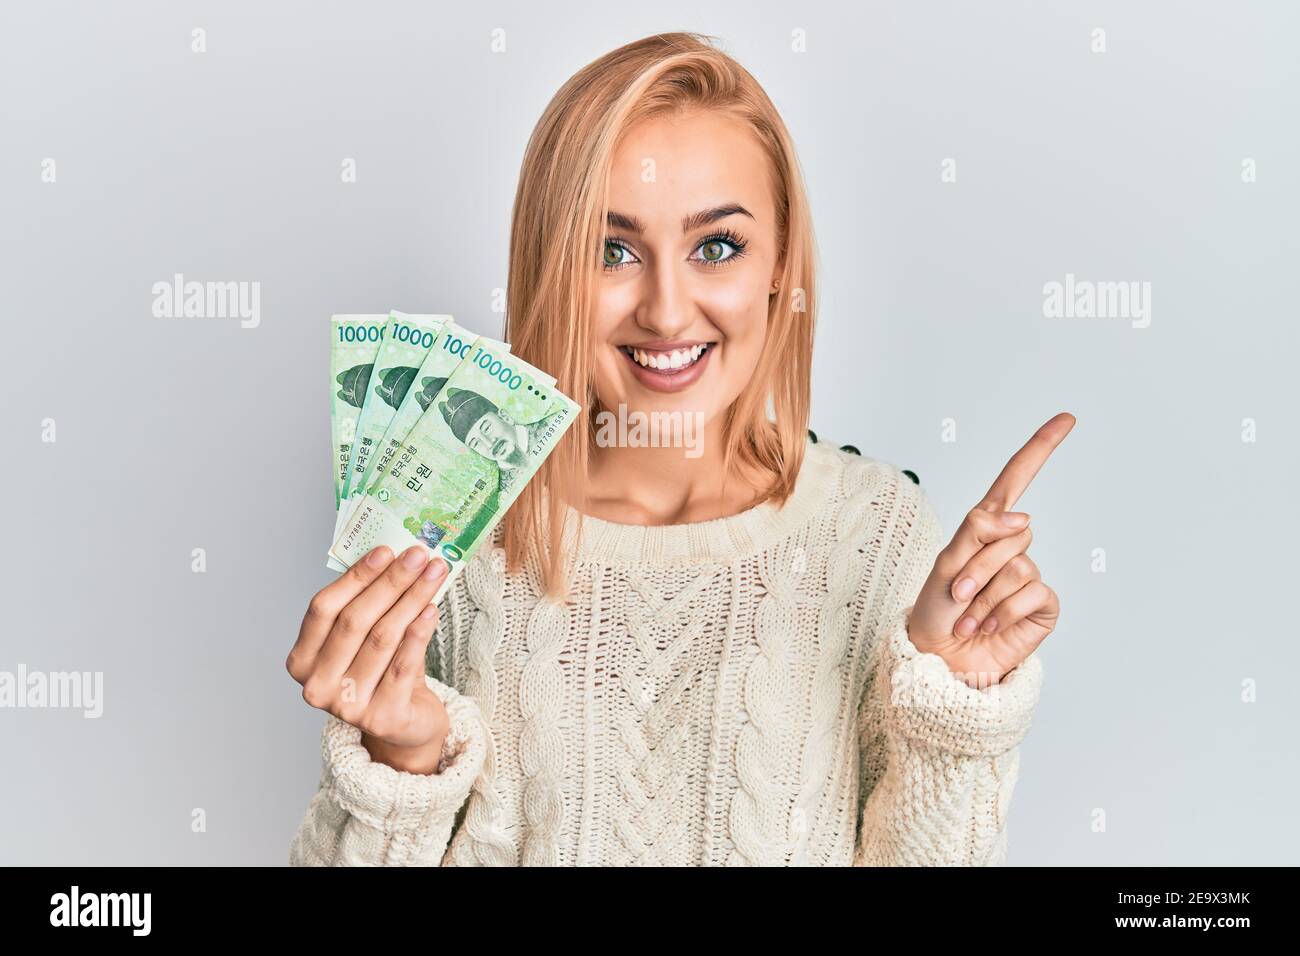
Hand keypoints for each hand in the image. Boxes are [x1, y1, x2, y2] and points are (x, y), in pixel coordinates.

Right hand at [286, 544, 450, 773]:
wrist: (406, 724)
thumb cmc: (382, 672)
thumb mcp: (365, 639)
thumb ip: (369, 605)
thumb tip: (393, 556)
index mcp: (302, 661)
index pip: (323, 609)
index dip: (354, 577)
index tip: (385, 550)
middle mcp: (317, 685)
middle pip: (355, 621)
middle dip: (390, 582)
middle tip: (417, 555)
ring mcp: (347, 706)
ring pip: (382, 638)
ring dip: (411, 599)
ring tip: (433, 574)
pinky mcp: (382, 718)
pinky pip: (403, 665)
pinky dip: (419, 632)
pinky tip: (431, 609)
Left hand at [905, 412, 1074, 687]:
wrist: (942, 659)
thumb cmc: (936, 612)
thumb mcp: (945, 563)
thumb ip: (979, 531)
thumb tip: (1024, 516)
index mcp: (985, 528)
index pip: (1016, 479)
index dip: (1041, 448)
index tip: (1067, 418)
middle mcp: (1012, 546)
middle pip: (1009, 533)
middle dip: (976, 566)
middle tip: (958, 595)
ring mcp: (1030, 575)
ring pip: (1017, 565)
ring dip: (984, 595)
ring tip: (970, 616)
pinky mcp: (1042, 604)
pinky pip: (1031, 592)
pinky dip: (1003, 612)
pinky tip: (991, 627)